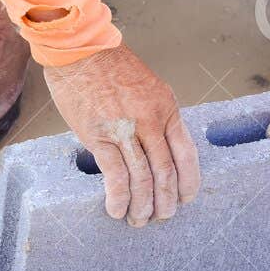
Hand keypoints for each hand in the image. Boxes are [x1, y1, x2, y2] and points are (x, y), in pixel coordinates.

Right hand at [44, 44, 200, 226]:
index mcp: (167, 108)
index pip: (186, 153)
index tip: (186, 198)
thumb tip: (156, 148)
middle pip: (166, 172)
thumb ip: (155, 117)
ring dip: (142, 205)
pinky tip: (117, 210)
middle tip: (161, 217)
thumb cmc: (109, 67)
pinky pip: (116, 175)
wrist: (80, 50)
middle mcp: (151, 121)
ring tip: (138, 220)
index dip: (188, 181)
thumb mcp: (147, 87)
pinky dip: (119, 198)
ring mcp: (126, 130)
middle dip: (165, 201)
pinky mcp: (100, 137)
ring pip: (143, 178)